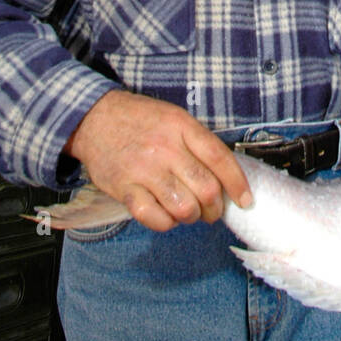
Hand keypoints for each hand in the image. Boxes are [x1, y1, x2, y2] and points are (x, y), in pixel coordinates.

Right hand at [63, 89, 252, 231]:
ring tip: (189, 212)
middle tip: (213, 211)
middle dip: (216, 208)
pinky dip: (167, 223)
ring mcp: (144, 169)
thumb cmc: (140, 120)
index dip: (238, 184)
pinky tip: (167, 215)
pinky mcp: (124, 189)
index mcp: (182, 126)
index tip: (245, 200)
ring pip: (184, 207)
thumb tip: (225, 176)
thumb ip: (198, 143)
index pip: (220, 159)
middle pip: (206, 188)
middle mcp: (165, 148)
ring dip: (192, 217)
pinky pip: (154, 218)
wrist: (95, 118)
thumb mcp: (174, 117)